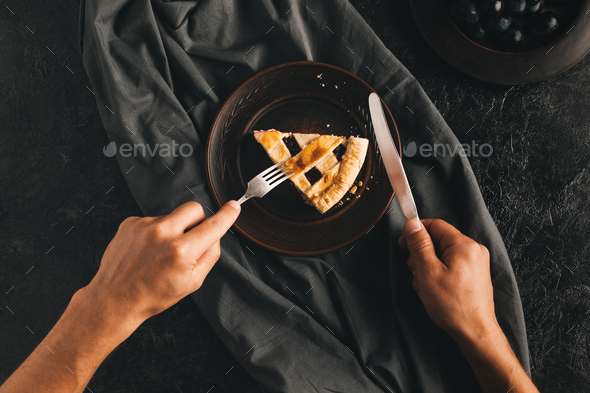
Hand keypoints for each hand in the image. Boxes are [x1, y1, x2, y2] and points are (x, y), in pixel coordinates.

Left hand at [82, 200, 240, 328]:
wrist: (115, 299)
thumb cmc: (154, 295)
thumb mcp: (192, 283)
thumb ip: (209, 256)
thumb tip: (215, 236)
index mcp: (182, 251)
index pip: (213, 226)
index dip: (227, 215)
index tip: (233, 207)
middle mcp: (163, 234)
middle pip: (194, 209)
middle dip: (197, 220)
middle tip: (190, 238)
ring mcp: (144, 226)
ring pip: (172, 216)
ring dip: (173, 229)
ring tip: (160, 253)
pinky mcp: (131, 223)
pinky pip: (153, 219)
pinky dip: (154, 232)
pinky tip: (147, 250)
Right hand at [398, 219, 497, 342]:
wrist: (474, 332)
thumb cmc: (453, 306)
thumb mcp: (428, 271)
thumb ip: (419, 244)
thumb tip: (412, 224)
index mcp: (464, 245)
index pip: (435, 225)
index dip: (416, 232)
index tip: (403, 244)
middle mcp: (473, 250)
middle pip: (438, 240)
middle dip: (421, 256)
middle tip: (417, 273)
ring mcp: (475, 263)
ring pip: (441, 255)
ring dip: (428, 268)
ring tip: (426, 286)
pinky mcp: (473, 275)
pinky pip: (450, 266)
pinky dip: (438, 275)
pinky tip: (434, 290)